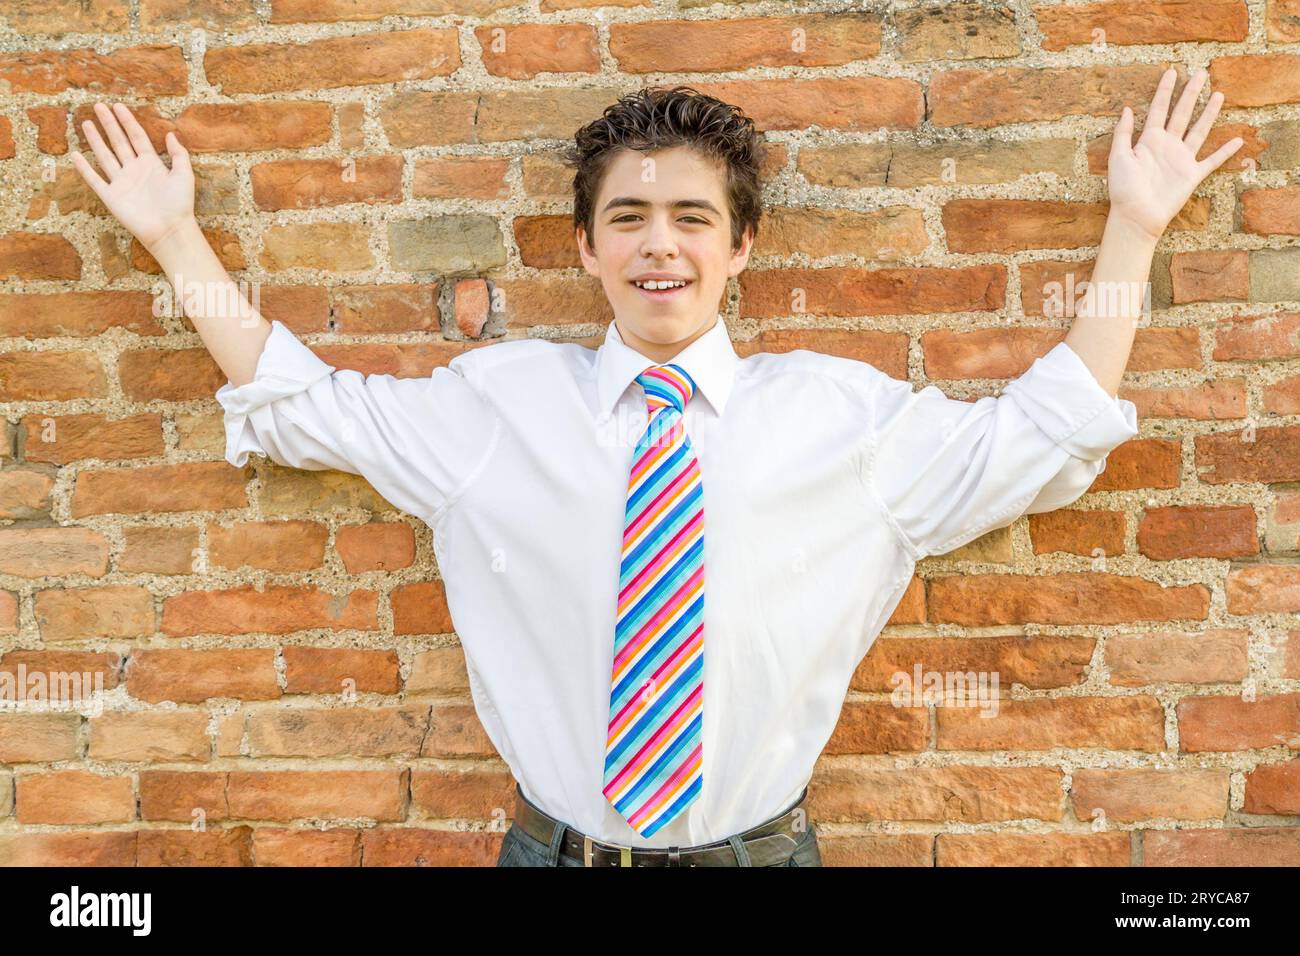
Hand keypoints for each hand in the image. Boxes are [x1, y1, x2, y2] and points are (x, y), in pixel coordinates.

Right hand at [70, 102, 195, 251]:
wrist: (170, 229)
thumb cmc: (180, 204)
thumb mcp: (184, 175)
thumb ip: (179, 154)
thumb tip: (171, 133)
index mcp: (151, 164)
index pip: (136, 137)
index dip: (128, 121)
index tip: (118, 106)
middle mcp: (134, 170)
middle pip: (119, 142)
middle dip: (109, 124)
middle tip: (98, 106)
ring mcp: (122, 182)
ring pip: (105, 156)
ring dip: (95, 140)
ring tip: (86, 123)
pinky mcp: (111, 196)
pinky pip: (95, 179)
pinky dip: (84, 168)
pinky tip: (76, 155)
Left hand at [1107, 67, 1243, 242]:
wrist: (1136, 214)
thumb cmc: (1123, 188)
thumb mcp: (1118, 157)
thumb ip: (1123, 133)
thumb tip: (1126, 108)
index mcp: (1148, 140)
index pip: (1158, 109)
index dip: (1164, 91)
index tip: (1171, 72)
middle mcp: (1167, 145)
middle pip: (1182, 113)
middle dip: (1190, 93)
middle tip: (1200, 73)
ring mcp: (1181, 159)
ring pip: (1199, 130)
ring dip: (1209, 113)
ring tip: (1219, 94)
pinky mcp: (1192, 175)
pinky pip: (1212, 161)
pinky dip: (1225, 152)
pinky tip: (1237, 141)